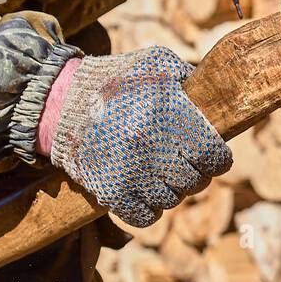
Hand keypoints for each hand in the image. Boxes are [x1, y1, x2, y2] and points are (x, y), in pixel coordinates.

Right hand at [44, 47, 231, 226]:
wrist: (59, 101)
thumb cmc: (116, 80)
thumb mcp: (156, 64)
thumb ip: (190, 79)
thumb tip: (221, 98)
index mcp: (166, 112)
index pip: (214, 155)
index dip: (218, 159)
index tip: (212, 156)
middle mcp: (150, 144)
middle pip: (196, 181)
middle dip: (195, 173)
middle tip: (183, 162)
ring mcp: (129, 171)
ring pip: (172, 200)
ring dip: (171, 189)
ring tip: (160, 172)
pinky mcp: (109, 191)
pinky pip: (146, 217)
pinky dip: (149, 208)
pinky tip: (144, 191)